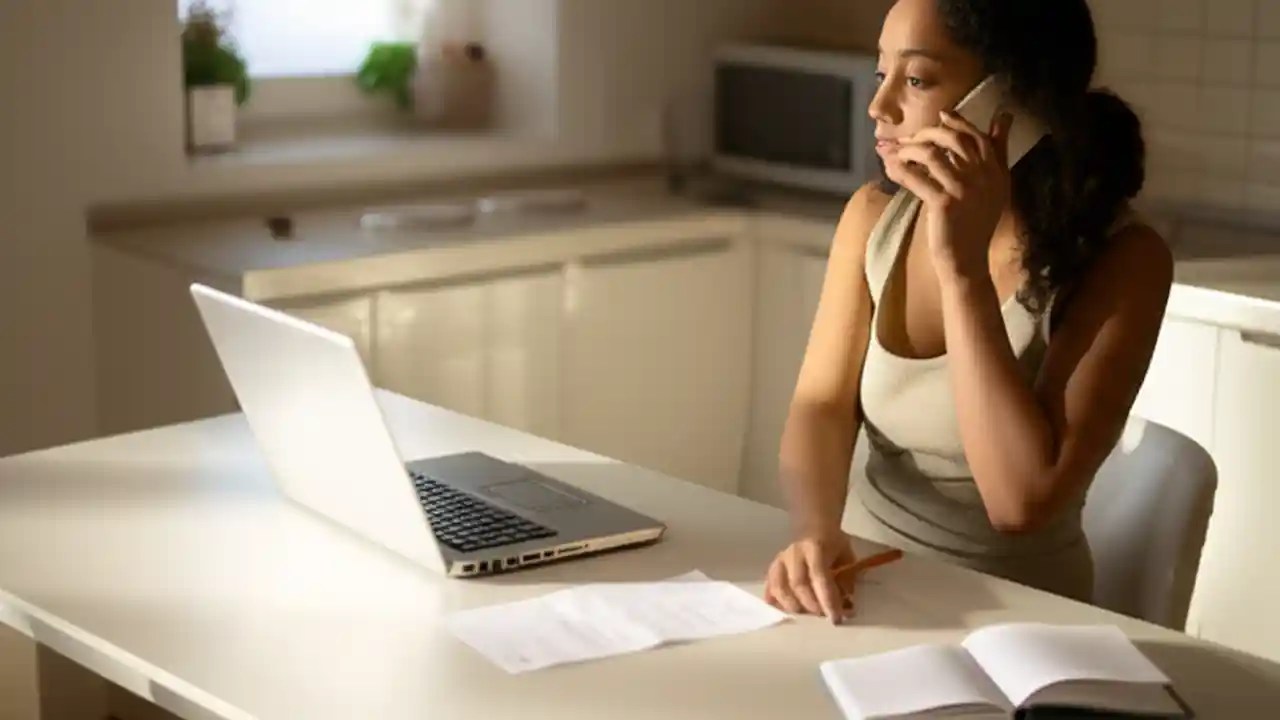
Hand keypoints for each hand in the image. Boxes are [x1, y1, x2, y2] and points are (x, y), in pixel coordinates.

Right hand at [763, 530, 856, 623]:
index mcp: (815, 548)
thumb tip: (845, 606)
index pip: (820, 577)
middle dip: (811, 605)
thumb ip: (846, 580)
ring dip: (792, 605)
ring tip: (805, 612)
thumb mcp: (846, 557)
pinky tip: (782, 608)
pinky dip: (775, 600)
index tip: (836, 618)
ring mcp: (781, 560)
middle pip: (798, 585)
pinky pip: (770, 586)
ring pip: (779, 587)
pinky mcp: (773, 567)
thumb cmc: (833, 544)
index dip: (828, 600)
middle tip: (822, 615)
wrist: (814, 526)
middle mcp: (794, 554)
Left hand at [885, 110, 1013, 280]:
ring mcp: (964, 190)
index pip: (978, 137)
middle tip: (912, 138)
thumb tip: (1004, 117)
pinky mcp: (944, 203)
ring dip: (909, 150)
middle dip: (928, 133)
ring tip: (896, 153)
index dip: (959, 122)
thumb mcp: (995, 187)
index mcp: (997, 172)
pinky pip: (916, 177)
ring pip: (931, 154)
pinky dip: (899, 169)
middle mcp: (984, 178)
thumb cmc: (975, 225)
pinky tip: (890, 168)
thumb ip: (998, 152)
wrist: (967, 261)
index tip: (943, 115)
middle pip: (954, 140)